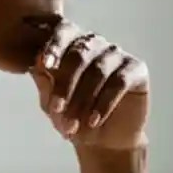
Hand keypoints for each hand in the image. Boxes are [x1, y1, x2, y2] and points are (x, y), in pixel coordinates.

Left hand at [30, 21, 149, 150]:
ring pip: (98, 70)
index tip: (44, 65)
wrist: (105, 141)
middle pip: (79, 53)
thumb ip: (45, 83)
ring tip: (74, 125)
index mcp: (71, 43)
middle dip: (65, 84)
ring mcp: (117, 54)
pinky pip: (118, 83)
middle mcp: (94, 44)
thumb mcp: (53, 104)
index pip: (62, 31)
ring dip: (83, 99)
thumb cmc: (74, 117)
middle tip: (57, 110)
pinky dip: (103, 104)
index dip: (53, 46)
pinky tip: (94, 121)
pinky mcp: (137, 70)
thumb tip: (36, 66)